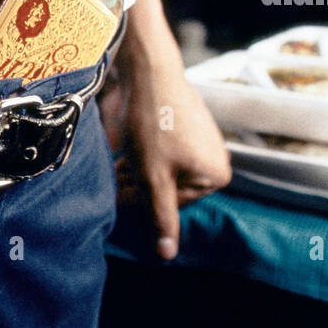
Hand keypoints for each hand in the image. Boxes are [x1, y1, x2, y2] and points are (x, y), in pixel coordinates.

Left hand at [101, 51, 231, 259]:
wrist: (151, 72)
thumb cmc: (154, 124)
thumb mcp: (153, 177)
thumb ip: (160, 215)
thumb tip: (168, 255)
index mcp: (216, 177)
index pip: (172, 204)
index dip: (141, 201)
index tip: (117, 196)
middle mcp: (217, 160)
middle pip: (168, 187)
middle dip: (138, 186)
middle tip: (110, 182)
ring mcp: (204, 142)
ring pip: (163, 169)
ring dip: (136, 172)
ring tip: (115, 165)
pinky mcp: (189, 127)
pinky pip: (165, 152)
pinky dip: (144, 156)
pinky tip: (124, 151)